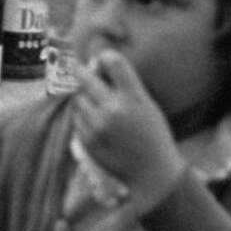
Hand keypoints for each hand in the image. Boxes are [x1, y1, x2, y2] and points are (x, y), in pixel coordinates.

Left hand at [72, 50, 186, 205]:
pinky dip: (83, 117)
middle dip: (81, 71)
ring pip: (78, 99)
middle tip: (78, 68)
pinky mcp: (88, 141)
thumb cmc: (153, 136)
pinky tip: (96, 123)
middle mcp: (114, 109)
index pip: (113, 62)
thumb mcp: (147, 105)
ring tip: (95, 104)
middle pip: (86, 78)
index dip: (105, 57)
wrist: (153, 173)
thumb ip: (126, 86)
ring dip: (83, 97)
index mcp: (134, 97)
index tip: (102, 59)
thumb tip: (99, 65)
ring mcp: (98, 126)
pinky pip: (77, 119)